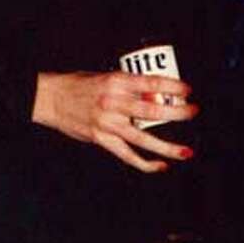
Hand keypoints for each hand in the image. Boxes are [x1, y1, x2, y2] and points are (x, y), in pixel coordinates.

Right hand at [33, 69, 195, 173]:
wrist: (50, 98)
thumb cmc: (78, 85)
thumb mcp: (105, 77)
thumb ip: (128, 87)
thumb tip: (156, 96)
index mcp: (115, 82)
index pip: (151, 83)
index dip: (173, 88)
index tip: (188, 91)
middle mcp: (113, 103)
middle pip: (152, 111)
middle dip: (177, 114)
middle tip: (193, 113)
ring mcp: (107, 124)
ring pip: (143, 139)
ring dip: (167, 147)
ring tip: (186, 151)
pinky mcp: (101, 139)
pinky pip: (128, 155)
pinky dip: (145, 163)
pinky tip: (160, 165)